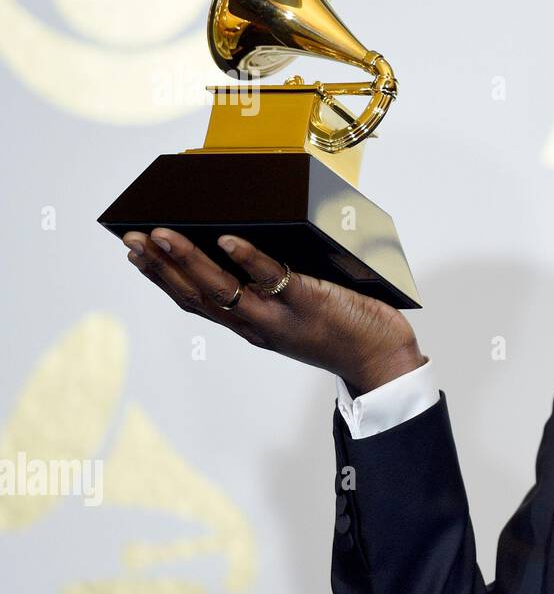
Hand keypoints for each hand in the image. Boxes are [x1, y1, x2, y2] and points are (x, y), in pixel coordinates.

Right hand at [121, 228, 425, 393]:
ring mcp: (280, 315)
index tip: (136, 253)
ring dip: (188, 260)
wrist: (381, 359)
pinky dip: (247, 258)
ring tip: (162, 234)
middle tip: (132, 238)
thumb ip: (273, 286)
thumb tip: (246, 243)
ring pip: (223, 288)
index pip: (196, 302)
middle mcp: (257, 324)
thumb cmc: (344, 329)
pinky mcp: (308, 303)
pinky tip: (227, 239)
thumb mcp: (296, 312)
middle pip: (197, 296)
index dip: (162, 278)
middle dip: (160, 267)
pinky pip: (272, 278)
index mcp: (251, 325)